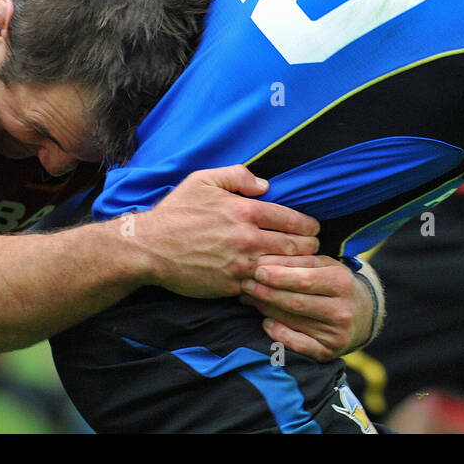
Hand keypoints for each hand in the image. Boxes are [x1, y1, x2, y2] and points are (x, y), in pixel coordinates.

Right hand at [136, 167, 319, 297]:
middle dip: (309, 247)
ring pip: (283, 269)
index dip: (308, 225)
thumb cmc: (176, 212)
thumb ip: (238, 176)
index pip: (291, 219)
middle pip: (294, 246)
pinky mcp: (231, 286)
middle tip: (313, 247)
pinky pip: (262, 287)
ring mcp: (240, 265)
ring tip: (306, 268)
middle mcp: (247, 239)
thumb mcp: (203, 180)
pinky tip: (281, 284)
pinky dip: (275, 286)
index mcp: (245, 212)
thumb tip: (265, 185)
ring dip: (298, 269)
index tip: (314, 228)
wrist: (149, 248)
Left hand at [239, 255, 374, 361]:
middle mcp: (341, 309)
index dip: (278, 275)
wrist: (363, 314)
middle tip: (245, 284)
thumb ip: (298, 261)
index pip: (304, 279)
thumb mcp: (324, 266)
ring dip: (266, 309)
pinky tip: (266, 323)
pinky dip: (279, 334)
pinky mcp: (328, 352)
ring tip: (249, 298)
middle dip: (266, 292)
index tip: (257, 269)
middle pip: (296, 301)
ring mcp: (335, 333)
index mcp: (341, 282)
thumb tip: (264, 262)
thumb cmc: (335, 284)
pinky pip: (298, 345)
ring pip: (293, 321)